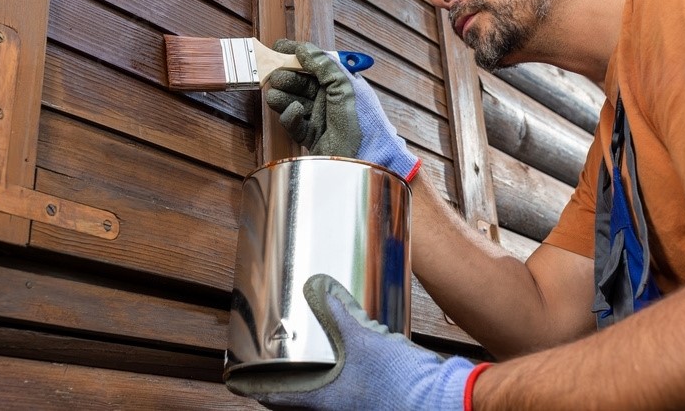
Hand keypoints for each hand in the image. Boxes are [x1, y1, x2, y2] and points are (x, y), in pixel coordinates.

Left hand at [227, 274, 477, 410]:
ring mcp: (360, 410)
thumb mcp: (364, 339)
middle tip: (268, 369)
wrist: (449, 400)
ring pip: (324, 399)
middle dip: (282, 386)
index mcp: (325, 403)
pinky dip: (340, 379)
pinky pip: (349, 393)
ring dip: (314, 383)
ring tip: (306, 363)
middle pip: (298, 403)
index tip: (235, 380)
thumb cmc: (403, 381)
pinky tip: (348, 363)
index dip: (253, 387)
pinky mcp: (379, 404)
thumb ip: (338, 311)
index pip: (276, 399)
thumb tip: (317, 286)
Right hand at [266, 40, 420, 179]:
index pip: (315, 63)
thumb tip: (304, 49)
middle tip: (274, 75)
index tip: (278, 48)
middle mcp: (329, 98)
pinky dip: (291, 116)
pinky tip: (295, 111)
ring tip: (274, 94)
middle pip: (301, 82)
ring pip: (294, 101)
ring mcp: (320, 117)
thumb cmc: (360, 120)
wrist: (363, 159)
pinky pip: (295, 122)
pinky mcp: (311, 135)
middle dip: (286, 77)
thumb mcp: (345, 87)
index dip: (297, 54)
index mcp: (340, 83)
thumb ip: (324, 66)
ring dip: (283, 96)